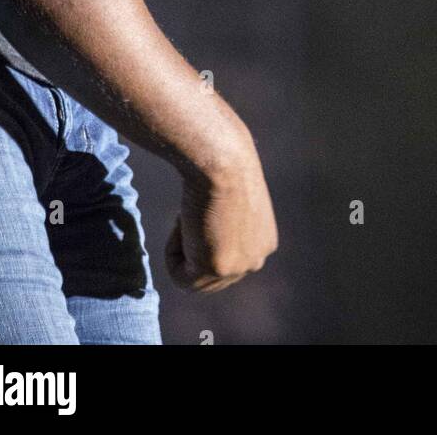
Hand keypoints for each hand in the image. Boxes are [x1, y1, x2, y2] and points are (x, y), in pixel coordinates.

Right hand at [166, 131, 278, 292]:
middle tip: (194, 212)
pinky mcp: (218, 268)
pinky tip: (185, 221)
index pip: (224, 260)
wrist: (222, 157)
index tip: (203, 206)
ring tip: (190, 215)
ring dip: (182, 248)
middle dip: (193, 248)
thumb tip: (208, 229)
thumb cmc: (223, 163)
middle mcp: (257, 259)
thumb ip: (225, 222)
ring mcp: (240, 267)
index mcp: (263, 242)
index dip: (202, 236)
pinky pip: (180, 278)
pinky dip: (172, 251)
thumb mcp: (231, 198)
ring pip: (193, 279)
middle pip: (210, 276)